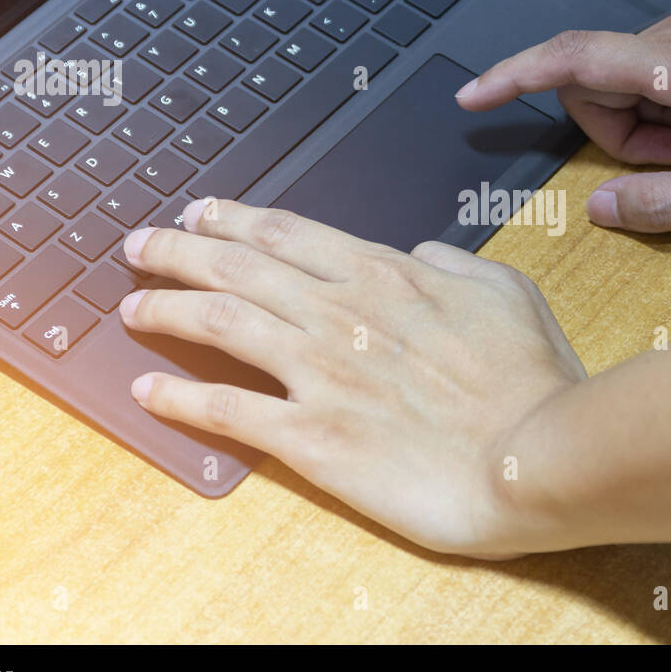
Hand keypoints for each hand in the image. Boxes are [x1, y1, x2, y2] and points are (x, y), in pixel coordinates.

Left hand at [118, 198, 584, 557]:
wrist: (538, 457)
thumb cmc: (533, 382)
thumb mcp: (507, 291)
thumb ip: (455, 263)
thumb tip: (421, 252)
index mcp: (386, 277)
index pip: (287, 235)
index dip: (233, 220)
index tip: (199, 214)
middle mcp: (341, 314)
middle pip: (237, 268)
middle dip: (178, 250)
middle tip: (139, 246)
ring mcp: (320, 374)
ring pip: (220, 323)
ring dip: (167, 309)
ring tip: (132, 307)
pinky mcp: (312, 437)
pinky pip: (228, 409)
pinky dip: (181, 397)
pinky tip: (149, 390)